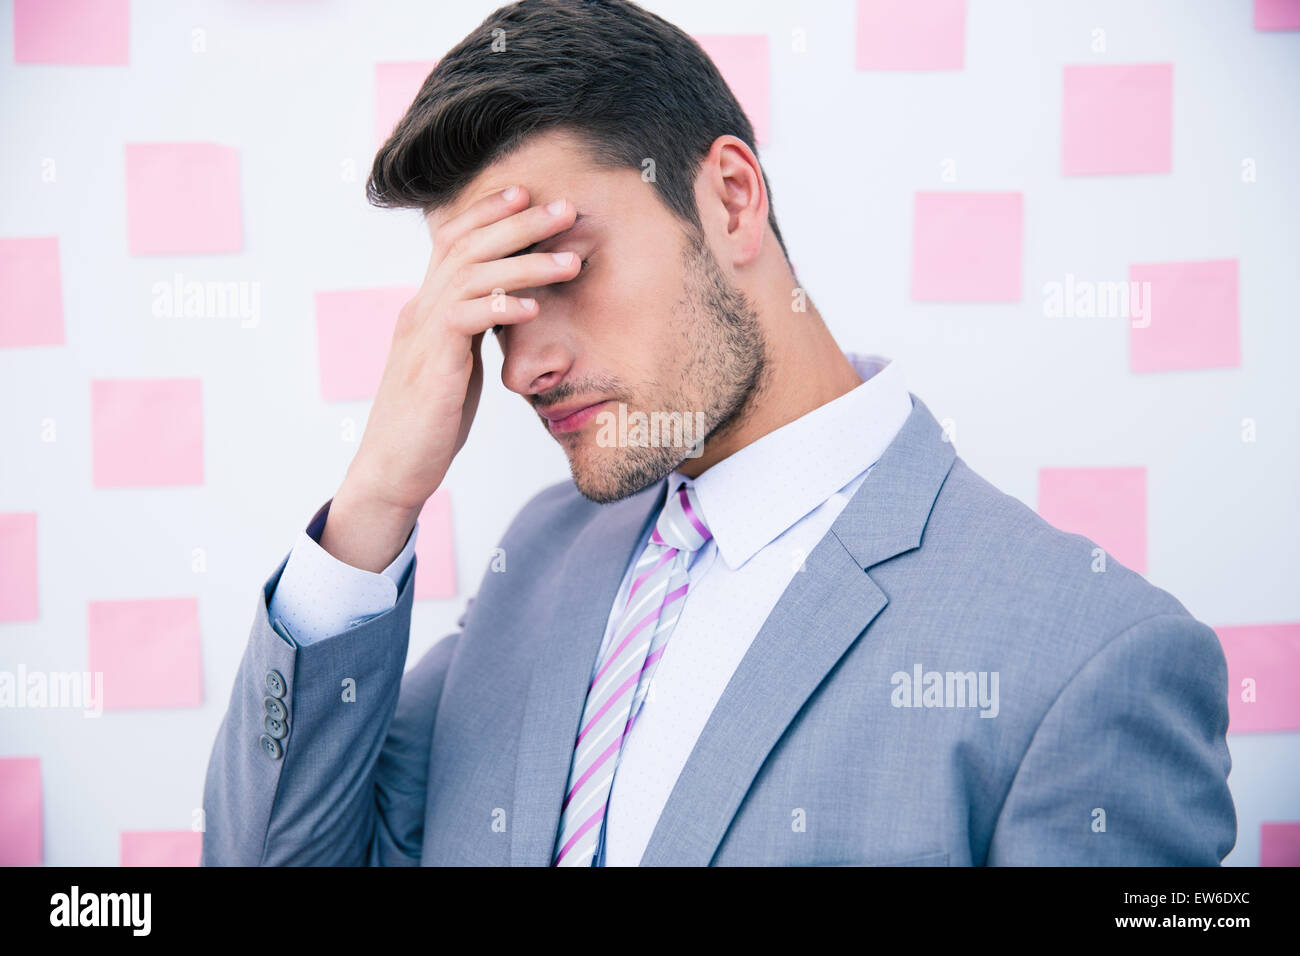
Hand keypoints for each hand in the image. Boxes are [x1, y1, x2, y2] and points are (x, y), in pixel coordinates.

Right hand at [321, 186, 582, 571]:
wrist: (393, 469)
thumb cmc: (428, 423)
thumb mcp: (454, 365)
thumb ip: (470, 333)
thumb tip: (500, 310)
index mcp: (427, 308)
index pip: (454, 243)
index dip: (489, 214)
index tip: (527, 194)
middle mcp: (420, 310)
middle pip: (467, 247)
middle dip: (519, 223)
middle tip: (565, 208)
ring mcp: (422, 336)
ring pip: (470, 276)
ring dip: (525, 264)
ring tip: (570, 260)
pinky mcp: (431, 366)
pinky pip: (464, 321)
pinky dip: (500, 307)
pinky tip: (533, 307)